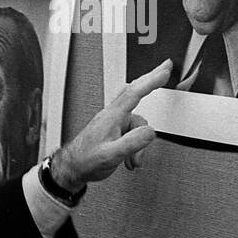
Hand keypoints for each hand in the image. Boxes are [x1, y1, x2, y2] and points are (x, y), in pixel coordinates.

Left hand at [51, 60, 171, 191]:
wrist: (72, 167)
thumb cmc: (86, 160)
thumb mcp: (111, 154)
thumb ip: (132, 143)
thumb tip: (150, 132)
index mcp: (112, 116)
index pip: (134, 93)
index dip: (151, 81)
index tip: (164, 71)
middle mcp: (113, 115)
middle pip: (135, 92)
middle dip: (151, 81)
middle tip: (165, 70)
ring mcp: (113, 121)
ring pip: (137, 123)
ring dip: (140, 143)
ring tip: (133, 160)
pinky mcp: (114, 129)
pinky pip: (131, 131)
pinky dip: (135, 146)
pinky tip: (129, 159)